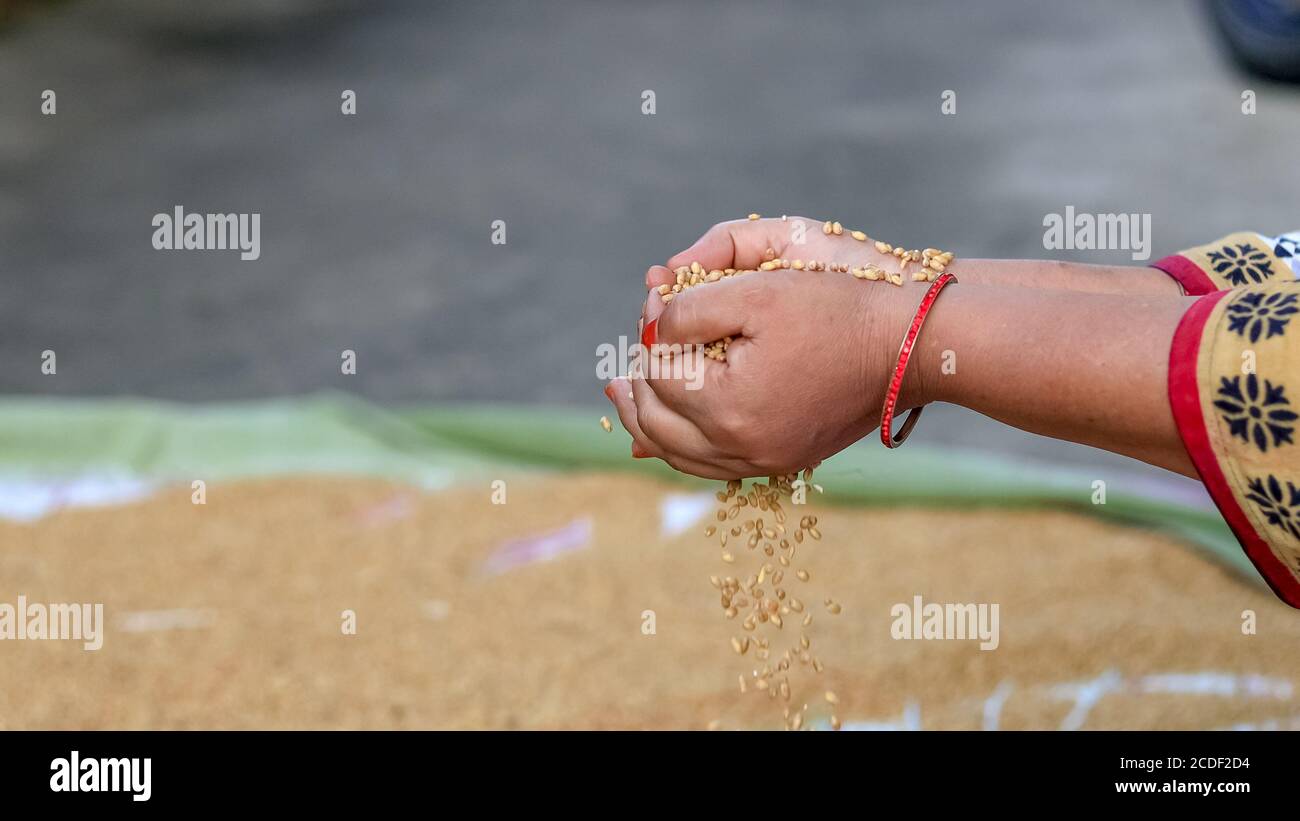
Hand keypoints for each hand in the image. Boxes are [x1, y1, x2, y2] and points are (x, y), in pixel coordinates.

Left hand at [610, 219, 925, 477]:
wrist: (909, 346)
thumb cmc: (836, 310)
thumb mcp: (755, 292)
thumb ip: (688, 310)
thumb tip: (651, 329)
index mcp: (727, 406)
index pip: (659, 373)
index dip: (649, 331)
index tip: (657, 297)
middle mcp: (741, 447)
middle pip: (657, 425)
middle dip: (633, 390)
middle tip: (616, 367)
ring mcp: (764, 462)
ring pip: (680, 455)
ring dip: (648, 425)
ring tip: (628, 397)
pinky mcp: (784, 462)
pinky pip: (716, 465)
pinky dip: (684, 448)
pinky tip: (668, 434)